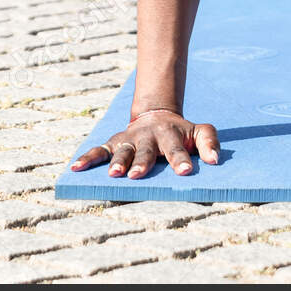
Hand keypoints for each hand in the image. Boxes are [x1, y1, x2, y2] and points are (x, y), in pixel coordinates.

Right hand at [69, 108, 219, 177]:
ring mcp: (130, 139)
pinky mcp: (114, 142)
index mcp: (171, 135)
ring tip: (113, 175)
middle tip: (139, 175)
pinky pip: (99, 150)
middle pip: (146, 151)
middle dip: (143, 163)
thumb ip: (210, 143)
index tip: (186, 171)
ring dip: (117, 162)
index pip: (177, 150)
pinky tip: (75, 168)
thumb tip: (215, 161)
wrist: (158, 115)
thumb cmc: (181, 132)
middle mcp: (148, 137)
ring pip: (122, 151)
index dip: (181, 160)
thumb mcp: (200, 131)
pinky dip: (88, 158)